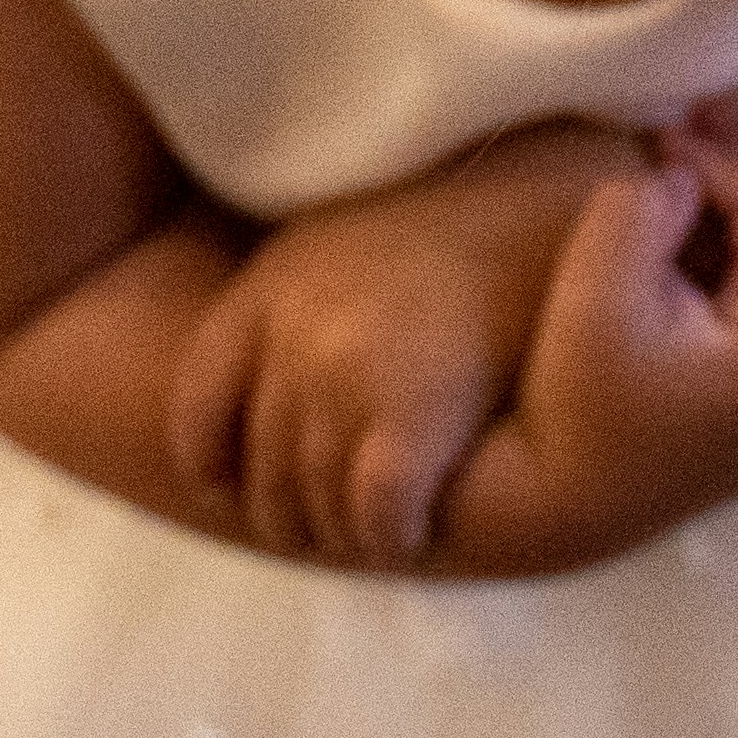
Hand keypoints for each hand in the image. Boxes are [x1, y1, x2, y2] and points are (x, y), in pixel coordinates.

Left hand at [165, 126, 628, 565]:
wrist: (543, 201)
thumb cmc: (453, 225)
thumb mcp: (335, 239)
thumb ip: (286, 306)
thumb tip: (267, 380)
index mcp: (264, 295)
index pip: (195, 418)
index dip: (218, 469)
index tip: (245, 485)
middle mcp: (293, 343)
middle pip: (264, 481)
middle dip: (299, 518)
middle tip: (336, 524)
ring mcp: (348, 381)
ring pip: (321, 512)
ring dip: (351, 536)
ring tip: (381, 530)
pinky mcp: (414, 416)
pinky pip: (378, 517)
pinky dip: (395, 536)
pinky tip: (421, 526)